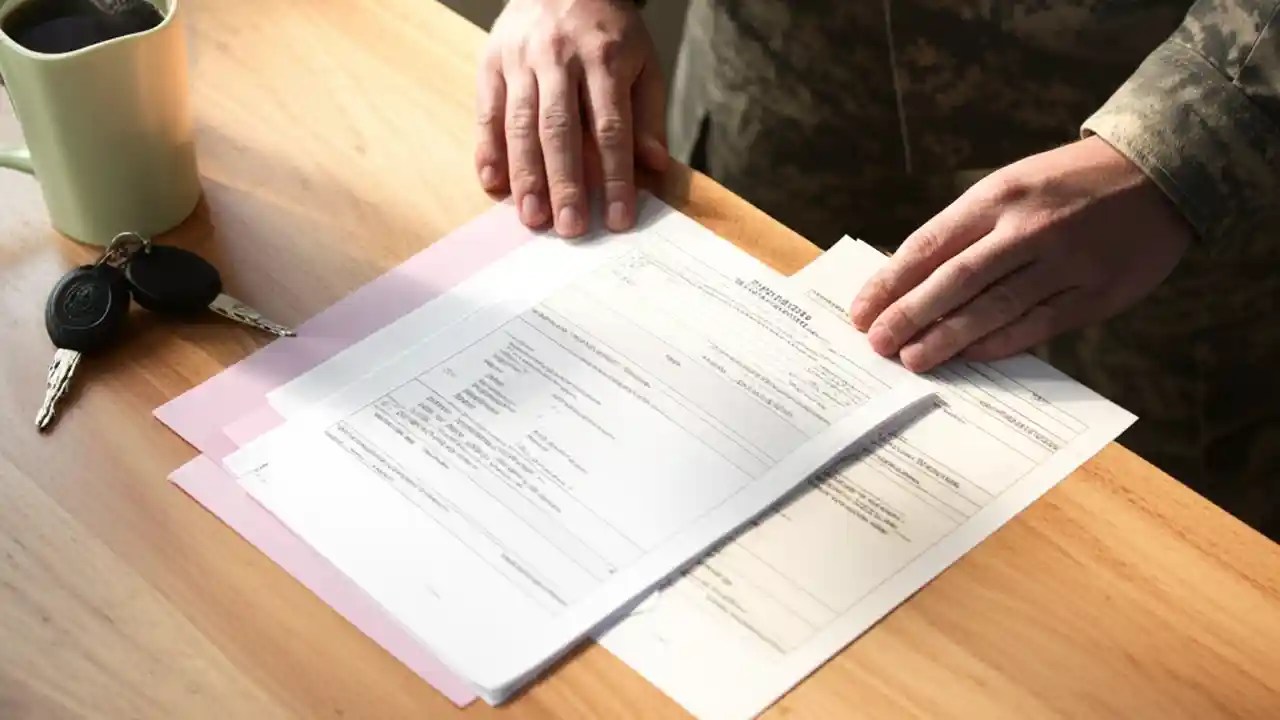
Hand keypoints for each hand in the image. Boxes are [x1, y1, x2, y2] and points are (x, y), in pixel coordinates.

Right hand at [476, 0, 668, 237]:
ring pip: (520, 124)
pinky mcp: (491, 62)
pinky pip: (487, 110)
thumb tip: (655, 166)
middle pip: (561, 129)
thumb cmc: (609, 31)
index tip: (619, 217)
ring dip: (525, 175)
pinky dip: (488, 148)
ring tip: (532, 218)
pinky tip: (493, 183)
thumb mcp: (643, 61)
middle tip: (570, 228)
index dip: (615, 177)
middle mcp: (559, 58)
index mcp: (604, 59)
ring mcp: (521, 60)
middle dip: (565, 183)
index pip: (611, 128)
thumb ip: (648, 114)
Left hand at [850, 136, 1192, 371]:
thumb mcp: (1013, 186)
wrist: (1160, 173)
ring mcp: (1065, 261)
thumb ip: (968, 230)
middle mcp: (1028, 227)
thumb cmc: (1067, 186)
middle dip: (909, 315)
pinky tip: (968, 357)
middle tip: (878, 344)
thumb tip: (912, 282)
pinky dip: (998, 344)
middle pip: (954, 280)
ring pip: (993, 308)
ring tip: (913, 360)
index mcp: (998, 196)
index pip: (929, 244)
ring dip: (947, 338)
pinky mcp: (1095, 293)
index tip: (860, 312)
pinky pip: (1036, 325)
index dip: (890, 283)